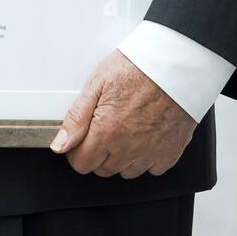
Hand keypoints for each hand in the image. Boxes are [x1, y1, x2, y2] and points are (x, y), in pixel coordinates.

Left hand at [49, 49, 195, 178]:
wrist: (176, 63)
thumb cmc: (139, 66)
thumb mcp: (98, 83)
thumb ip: (76, 117)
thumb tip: (60, 145)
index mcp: (107, 132)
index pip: (81, 164)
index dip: (77, 150)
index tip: (82, 137)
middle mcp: (128, 149)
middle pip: (102, 170)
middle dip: (98, 152)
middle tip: (106, 125)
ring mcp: (151, 154)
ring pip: (126, 172)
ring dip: (122, 156)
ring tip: (127, 126)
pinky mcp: (170, 153)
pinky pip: (151, 168)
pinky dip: (146, 156)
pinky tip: (145, 132)